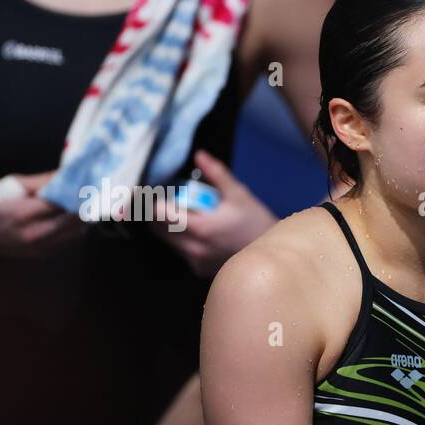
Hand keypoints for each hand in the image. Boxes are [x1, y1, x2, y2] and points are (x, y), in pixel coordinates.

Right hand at [0, 172, 86, 257]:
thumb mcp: (13, 186)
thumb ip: (40, 181)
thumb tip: (65, 173)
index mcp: (23, 214)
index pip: (60, 203)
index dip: (76, 193)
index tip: (88, 183)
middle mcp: (34, 233)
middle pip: (73, 220)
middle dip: (85, 205)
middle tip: (95, 193)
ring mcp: (41, 246)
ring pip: (75, 232)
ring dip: (84, 218)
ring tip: (89, 204)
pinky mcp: (46, 253)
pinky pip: (70, 240)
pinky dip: (76, 228)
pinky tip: (78, 217)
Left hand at [152, 150, 277, 276]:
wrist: (271, 255)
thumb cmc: (257, 224)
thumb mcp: (239, 195)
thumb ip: (217, 174)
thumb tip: (199, 155)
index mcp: (200, 228)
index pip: (159, 213)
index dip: (153, 200)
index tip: (156, 190)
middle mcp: (193, 248)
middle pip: (157, 228)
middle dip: (158, 212)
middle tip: (171, 200)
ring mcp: (196, 261)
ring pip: (167, 240)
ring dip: (169, 226)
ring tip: (187, 214)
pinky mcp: (199, 270)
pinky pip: (180, 251)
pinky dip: (182, 240)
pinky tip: (198, 232)